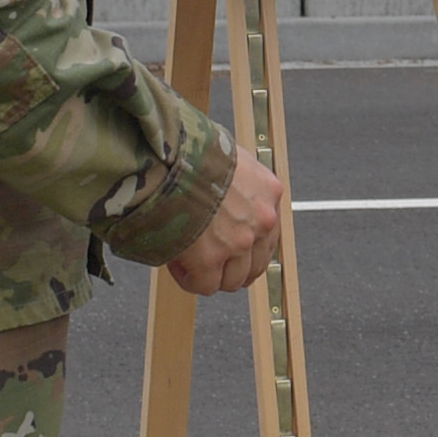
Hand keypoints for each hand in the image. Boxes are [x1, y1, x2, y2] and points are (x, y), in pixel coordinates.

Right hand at [165, 148, 282, 294]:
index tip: (230, 245)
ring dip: (213, 275)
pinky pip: (205, 286)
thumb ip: (237, 181)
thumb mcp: (229, 157)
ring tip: (191, 262)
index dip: (246, 243)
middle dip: (233, 266)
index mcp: (268, 192)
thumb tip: (225, 194)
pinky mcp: (211, 259)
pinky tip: (179, 265)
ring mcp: (239, 242)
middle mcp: (261, 220)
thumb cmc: (191, 150)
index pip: (268, 233)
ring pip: (233, 280)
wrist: (169, 156)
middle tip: (213, 263)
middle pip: (255, 263)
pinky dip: (191, 280)